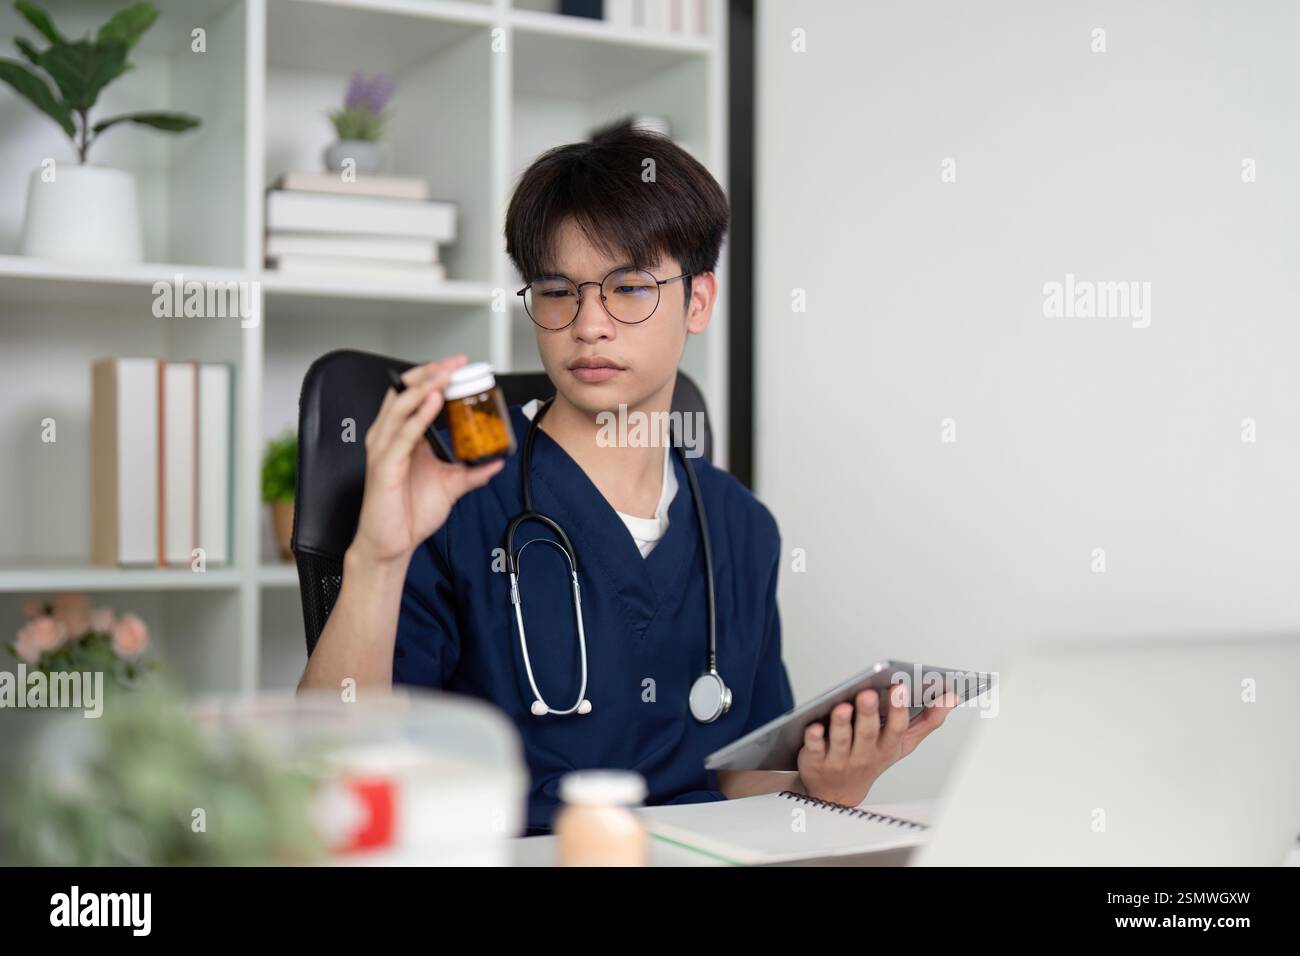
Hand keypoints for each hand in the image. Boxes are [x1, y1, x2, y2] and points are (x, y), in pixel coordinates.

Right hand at [350, 356, 504, 566]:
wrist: (393, 544)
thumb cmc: (409, 513)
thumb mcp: (451, 485)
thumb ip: (472, 471)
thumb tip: (496, 461)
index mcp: (403, 437)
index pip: (415, 395)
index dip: (434, 377)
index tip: (458, 366)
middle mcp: (390, 437)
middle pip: (405, 392)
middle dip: (429, 373)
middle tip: (454, 363)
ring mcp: (384, 449)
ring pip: (401, 406)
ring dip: (424, 386)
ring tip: (444, 374)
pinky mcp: (385, 465)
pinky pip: (403, 434)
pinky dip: (419, 415)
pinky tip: (433, 402)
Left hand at [796, 684, 957, 806]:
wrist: (837, 792)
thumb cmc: (871, 759)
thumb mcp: (902, 744)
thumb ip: (927, 721)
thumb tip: (951, 696)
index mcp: (887, 747)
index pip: (896, 729)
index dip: (899, 709)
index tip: (900, 687)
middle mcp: (864, 754)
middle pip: (867, 733)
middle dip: (869, 713)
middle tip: (868, 693)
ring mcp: (839, 758)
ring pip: (840, 740)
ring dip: (841, 724)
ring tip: (843, 707)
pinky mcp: (815, 759)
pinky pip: (814, 749)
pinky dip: (814, 738)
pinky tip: (814, 725)